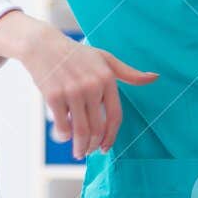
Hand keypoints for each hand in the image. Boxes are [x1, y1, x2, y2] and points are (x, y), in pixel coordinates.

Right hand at [0, 10, 156, 158]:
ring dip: (80, 147)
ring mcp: (72, 91)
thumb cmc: (77, 54)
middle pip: (97, 128)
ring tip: (78, 152)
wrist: (43, 45)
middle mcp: (92, 86)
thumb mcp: (105, 59)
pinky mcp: (53, 96)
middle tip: (89, 152)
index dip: (111, 136)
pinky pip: (62, 126)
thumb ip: (128, 73)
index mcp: (107, 79)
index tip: (105, 147)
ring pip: (80, 131)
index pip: (115, 116)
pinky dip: (64, 136)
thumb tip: (154, 77)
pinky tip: (64, 137)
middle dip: (93, 146)